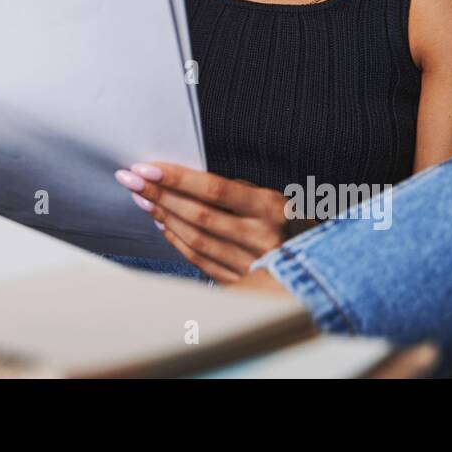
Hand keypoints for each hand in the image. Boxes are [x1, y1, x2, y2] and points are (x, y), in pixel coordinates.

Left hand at [114, 162, 292, 283]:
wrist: (322, 265)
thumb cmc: (291, 223)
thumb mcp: (273, 198)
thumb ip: (235, 191)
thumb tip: (184, 182)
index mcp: (271, 208)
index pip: (214, 189)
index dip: (176, 178)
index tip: (146, 167)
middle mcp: (262, 238)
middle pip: (197, 214)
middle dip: (159, 194)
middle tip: (130, 179)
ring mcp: (251, 264)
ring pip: (195, 239)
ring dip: (163, 217)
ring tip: (142, 199)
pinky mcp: (242, 284)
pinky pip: (201, 261)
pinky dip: (177, 242)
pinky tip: (163, 225)